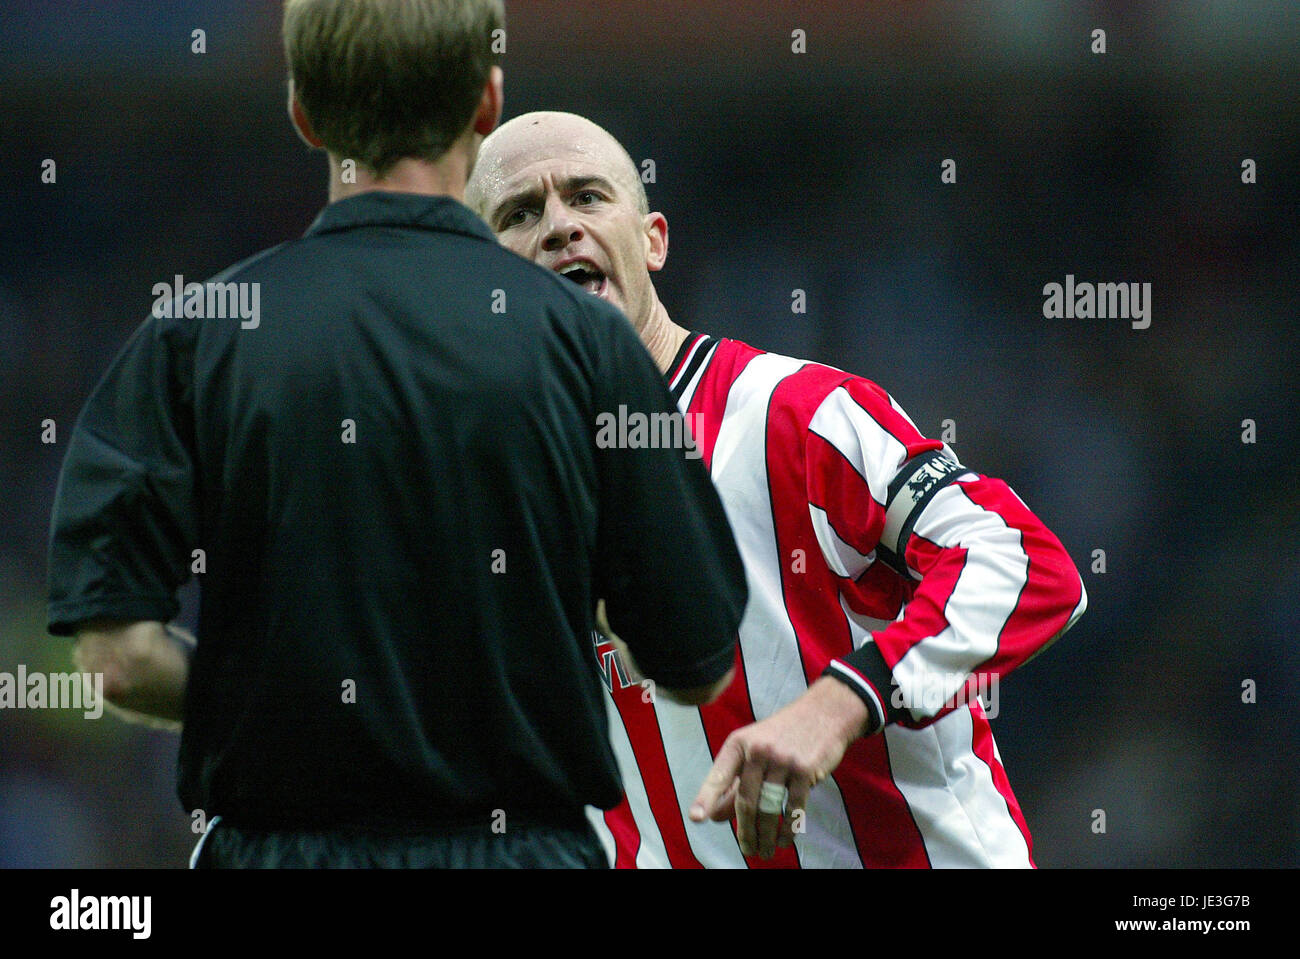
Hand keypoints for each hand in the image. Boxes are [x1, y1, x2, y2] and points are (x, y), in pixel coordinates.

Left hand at [688, 677, 870, 858]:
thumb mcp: (753, 750)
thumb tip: (716, 817)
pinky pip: (794, 807)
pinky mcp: (805, 770)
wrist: (824, 713)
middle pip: (746, 800)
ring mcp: (783, 760)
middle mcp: (758, 750)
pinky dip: (788, 829)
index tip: (696, 818)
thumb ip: (734, 782)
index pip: (719, 775)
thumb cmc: (783, 735)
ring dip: (765, 835)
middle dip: (745, 831)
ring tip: (764, 851)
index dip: (706, 798)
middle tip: (747, 850)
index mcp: (739, 743)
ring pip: (769, 808)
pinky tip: (784, 840)